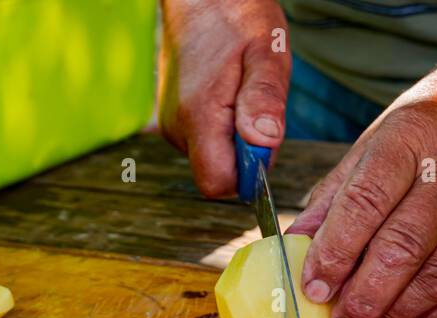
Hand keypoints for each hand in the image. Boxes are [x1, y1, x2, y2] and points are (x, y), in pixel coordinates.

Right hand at [159, 0, 290, 197]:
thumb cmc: (238, 16)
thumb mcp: (265, 53)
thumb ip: (264, 98)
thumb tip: (265, 142)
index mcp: (197, 117)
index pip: (217, 183)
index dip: (247, 174)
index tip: (261, 140)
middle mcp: (177, 128)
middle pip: (216, 174)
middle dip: (244, 155)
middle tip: (254, 105)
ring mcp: (171, 126)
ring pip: (211, 158)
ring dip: (234, 138)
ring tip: (240, 91)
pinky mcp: (173, 121)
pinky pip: (204, 143)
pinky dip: (221, 128)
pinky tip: (226, 94)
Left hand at [287, 52, 436, 317]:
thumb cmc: (428, 130)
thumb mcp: (374, 143)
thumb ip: (335, 198)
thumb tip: (293, 249)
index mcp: (408, 142)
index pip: (365, 203)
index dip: (336, 252)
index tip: (313, 290)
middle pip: (404, 248)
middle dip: (367, 297)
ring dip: (400, 313)